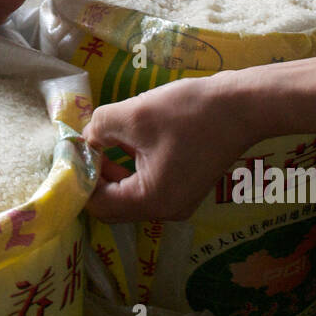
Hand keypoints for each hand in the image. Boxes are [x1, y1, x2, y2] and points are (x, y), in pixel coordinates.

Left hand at [84, 74, 260, 221]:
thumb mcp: (133, 115)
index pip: (99, 204)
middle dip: (96, 175)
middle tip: (87, 145)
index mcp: (151, 201)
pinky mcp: (185, 187)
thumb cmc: (187, 112)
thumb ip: (98, 128)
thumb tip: (84, 139)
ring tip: (105, 138)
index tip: (73, 151)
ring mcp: (178, 201)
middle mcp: (165, 211)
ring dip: (113, 169)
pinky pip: (148, 184)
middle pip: (113, 204)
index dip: (80, 178)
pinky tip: (129, 140)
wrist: (242, 105)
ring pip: (130, 193)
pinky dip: (133, 166)